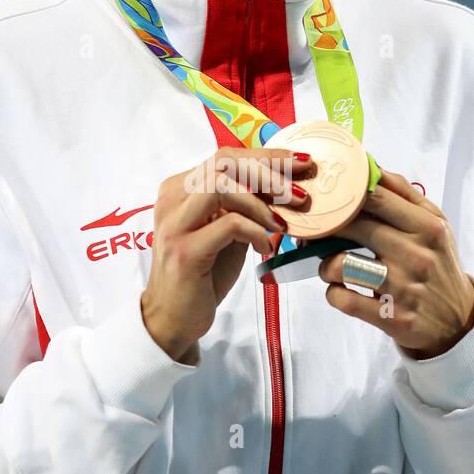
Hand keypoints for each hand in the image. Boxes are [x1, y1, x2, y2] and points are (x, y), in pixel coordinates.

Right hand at [141, 146, 313, 361]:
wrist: (173, 317)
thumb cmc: (203, 274)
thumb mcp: (226, 232)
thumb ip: (244, 206)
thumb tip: (287, 184)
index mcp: (180, 189)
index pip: (226, 157)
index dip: (267, 156)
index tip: (301, 163)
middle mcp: (172, 200)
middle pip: (224, 163)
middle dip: (270, 172)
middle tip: (300, 194)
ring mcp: (175, 225)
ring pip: (221, 186)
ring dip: (261, 203)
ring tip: (281, 225)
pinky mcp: (185, 251)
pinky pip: (229, 224)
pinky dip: (255, 231)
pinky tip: (265, 247)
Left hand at [317, 169, 473, 357]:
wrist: (457, 320)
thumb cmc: (438, 263)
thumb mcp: (435, 224)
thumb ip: (405, 194)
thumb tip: (371, 165)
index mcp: (427, 227)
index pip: (376, 197)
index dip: (344, 193)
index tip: (329, 196)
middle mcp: (416, 255)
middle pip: (353, 227)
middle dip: (327, 226)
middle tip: (317, 230)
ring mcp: (403, 289)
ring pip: (340, 265)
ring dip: (326, 265)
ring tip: (331, 266)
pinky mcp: (392, 319)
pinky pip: (343, 300)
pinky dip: (334, 293)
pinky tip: (341, 290)